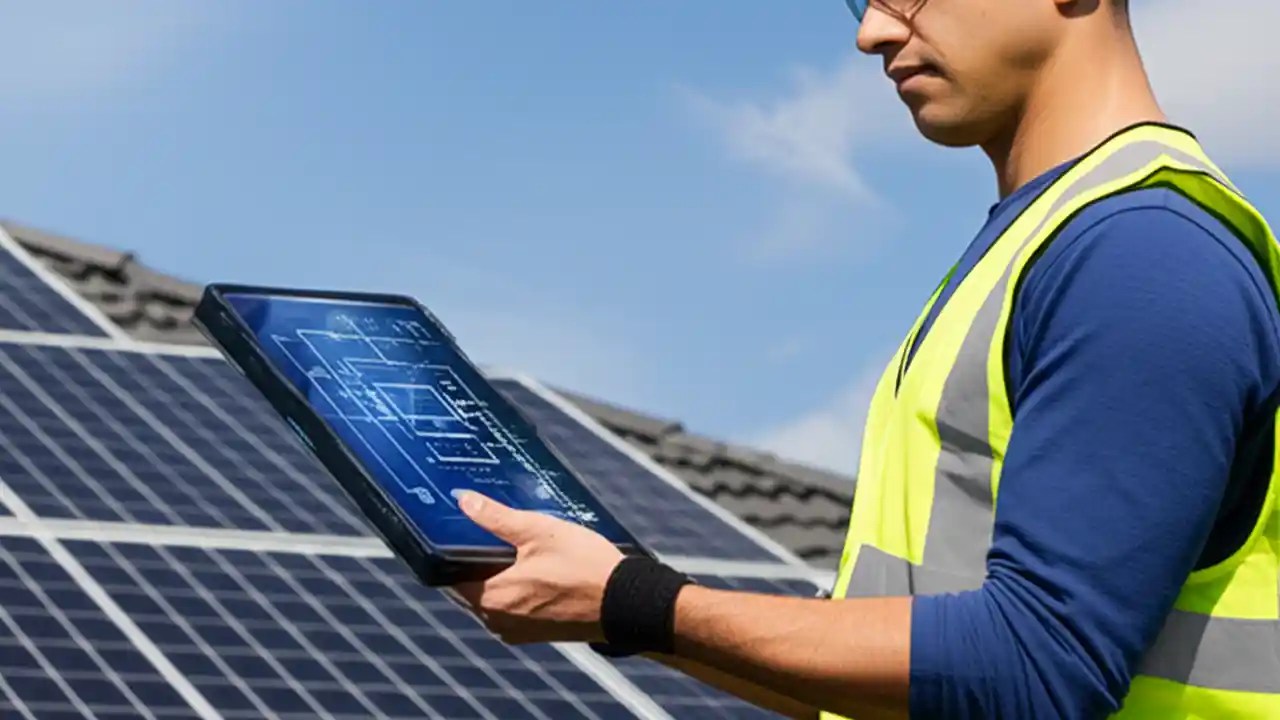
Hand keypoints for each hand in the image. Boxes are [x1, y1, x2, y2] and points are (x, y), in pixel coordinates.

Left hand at [452, 490, 624, 644]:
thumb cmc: (584, 566)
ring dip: (499, 577)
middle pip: (471, 588)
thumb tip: (462, 501)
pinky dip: (517, 590)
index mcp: (491, 599)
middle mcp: (497, 622)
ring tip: (518, 548)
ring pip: (493, 599)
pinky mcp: (536, 634)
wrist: (626, 602)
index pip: (451, 575)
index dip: (453, 551)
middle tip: (493, 533)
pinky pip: (513, 609)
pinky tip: (535, 569)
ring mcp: (517, 631)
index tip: (461, 530)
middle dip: (478, 563)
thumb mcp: (538, 530)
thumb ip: (495, 517)